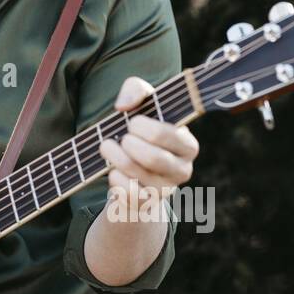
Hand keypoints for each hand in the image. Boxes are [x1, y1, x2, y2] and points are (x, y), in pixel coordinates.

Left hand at [98, 77, 199, 217]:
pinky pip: (127, 193)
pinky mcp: (147, 205)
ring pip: (136, 174)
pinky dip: (114, 178)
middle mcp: (183, 170)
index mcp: (187, 145)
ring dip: (114, 157)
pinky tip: (112, 170)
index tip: (133, 122)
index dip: (145, 127)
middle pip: (154, 158)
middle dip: (129, 144)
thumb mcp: (143, 104)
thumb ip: (136, 89)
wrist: (134, 169)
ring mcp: (165, 191)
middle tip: (122, 138)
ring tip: (106, 147)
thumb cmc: (141, 132)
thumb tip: (123, 106)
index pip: (169, 135)